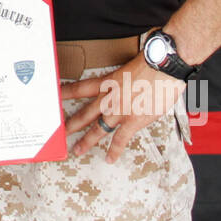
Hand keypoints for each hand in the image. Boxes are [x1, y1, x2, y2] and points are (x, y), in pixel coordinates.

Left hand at [61, 55, 184, 162]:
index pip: (81, 88)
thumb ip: (125, 75)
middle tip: (61, 131)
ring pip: (98, 129)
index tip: (57, 96)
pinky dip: (115, 150)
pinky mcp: (133, 120)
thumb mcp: (130, 64)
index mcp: (108, 81)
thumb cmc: (152, 61)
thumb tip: (128, 79)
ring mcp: (120, 111)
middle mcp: (110, 97)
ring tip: (78, 150)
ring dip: (87, 141)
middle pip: (85, 113)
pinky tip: (110, 158)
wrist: (164, 67)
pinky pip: (121, 139)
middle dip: (72, 123)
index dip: (66, 92)